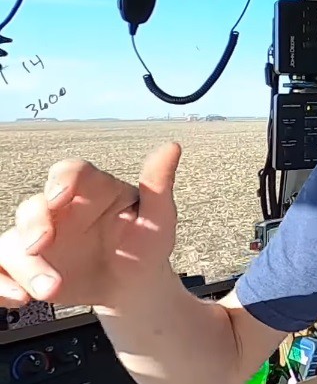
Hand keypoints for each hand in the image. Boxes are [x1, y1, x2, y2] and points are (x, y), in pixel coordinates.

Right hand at [0, 142, 181, 309]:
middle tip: (40, 243)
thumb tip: (171, 148)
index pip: (71, 173)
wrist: (136, 286)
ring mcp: (40, 239)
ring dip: (24, 265)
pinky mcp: (26, 266)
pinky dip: (2, 282)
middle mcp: (61, 211)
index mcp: (92, 191)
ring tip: (50, 289)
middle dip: (33, 223)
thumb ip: (159, 184)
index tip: (61, 194)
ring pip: (14, 242)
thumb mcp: (159, 217)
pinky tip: (18, 297)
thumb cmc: (146, 244)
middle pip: (34, 206)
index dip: (62, 179)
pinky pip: (0, 269)